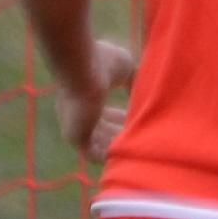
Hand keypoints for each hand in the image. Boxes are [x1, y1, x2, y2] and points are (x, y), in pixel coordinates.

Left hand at [56, 39, 133, 162]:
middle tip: (141, 136)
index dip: (120, 119)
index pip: (101, 114)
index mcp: (83, 96)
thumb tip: (143, 96)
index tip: (138, 119)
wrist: (82, 68)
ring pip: (98, 145)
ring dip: (118, 147)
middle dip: (121, 135)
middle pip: (100, 132)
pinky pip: (94, 155)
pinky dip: (111, 155)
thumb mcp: (126, 69)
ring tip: (140, 147)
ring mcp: (73, 126)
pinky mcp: (74, 137)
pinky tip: (130, 151)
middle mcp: (76, 113)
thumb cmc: (102, 62)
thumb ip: (133, 83)